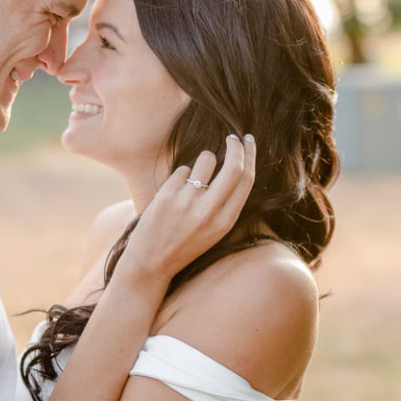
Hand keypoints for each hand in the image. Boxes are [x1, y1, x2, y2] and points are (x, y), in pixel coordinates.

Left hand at [119, 135, 255, 286]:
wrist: (150, 263)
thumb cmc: (184, 244)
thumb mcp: (214, 230)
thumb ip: (225, 203)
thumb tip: (235, 164)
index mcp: (225, 222)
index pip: (246, 180)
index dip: (250, 156)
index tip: (249, 143)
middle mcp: (209, 212)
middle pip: (234, 166)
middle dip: (236, 146)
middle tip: (234, 137)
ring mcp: (187, 203)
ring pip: (206, 160)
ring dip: (204, 160)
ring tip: (193, 177)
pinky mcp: (167, 196)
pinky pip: (182, 170)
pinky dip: (180, 176)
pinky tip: (172, 194)